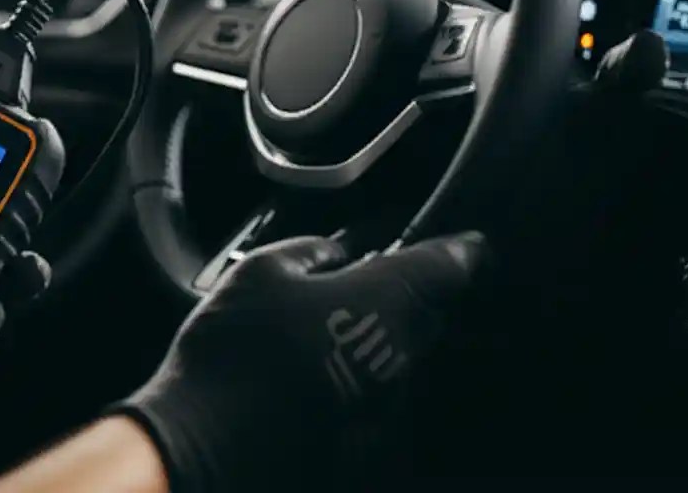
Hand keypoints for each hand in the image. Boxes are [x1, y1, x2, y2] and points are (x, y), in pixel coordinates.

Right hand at [115, 233, 485, 490]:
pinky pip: (377, 395)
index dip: (461, 250)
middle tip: (373, 282)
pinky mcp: (368, 441)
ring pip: (399, 357)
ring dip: (376, 339)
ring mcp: (387, 403)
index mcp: (385, 299)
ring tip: (329, 332)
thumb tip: (334, 252)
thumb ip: (307, 253)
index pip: (446, 267)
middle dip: (409, 296)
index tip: (472, 244)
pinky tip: (315, 375)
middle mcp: (401, 353)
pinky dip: (358, 377)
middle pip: (428, 315)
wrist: (215, 443)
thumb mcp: (260, 272)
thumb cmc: (238, 349)